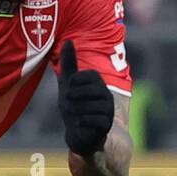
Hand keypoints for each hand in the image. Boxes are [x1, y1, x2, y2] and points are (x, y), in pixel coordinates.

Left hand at [58, 39, 114, 155]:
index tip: (70, 91)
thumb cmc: (74, 107)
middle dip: (72, 99)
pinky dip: (81, 122)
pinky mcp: (106, 125)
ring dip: (76, 112)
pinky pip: (90, 120)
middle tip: (70, 105)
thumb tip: (68, 40)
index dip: (74, 83)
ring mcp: (108, 110)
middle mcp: (106, 95)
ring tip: (76, 115)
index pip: (88, 75)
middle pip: (86, 91)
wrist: (80, 135)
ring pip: (87, 106)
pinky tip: (81, 124)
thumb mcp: (68, 84)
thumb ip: (69, 64)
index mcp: (98, 83)